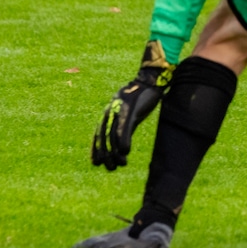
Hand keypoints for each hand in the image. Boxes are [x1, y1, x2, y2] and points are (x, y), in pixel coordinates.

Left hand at [91, 40, 173, 170]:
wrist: (150, 79)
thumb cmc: (142, 95)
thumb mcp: (130, 110)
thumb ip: (124, 122)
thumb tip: (122, 137)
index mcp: (109, 112)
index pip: (98, 134)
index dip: (96, 149)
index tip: (96, 163)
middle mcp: (110, 112)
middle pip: (103, 138)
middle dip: (105, 155)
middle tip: (111, 168)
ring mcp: (120, 111)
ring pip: (112, 136)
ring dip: (115, 153)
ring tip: (120, 164)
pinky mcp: (130, 111)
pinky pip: (123, 129)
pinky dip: (123, 142)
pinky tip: (125, 152)